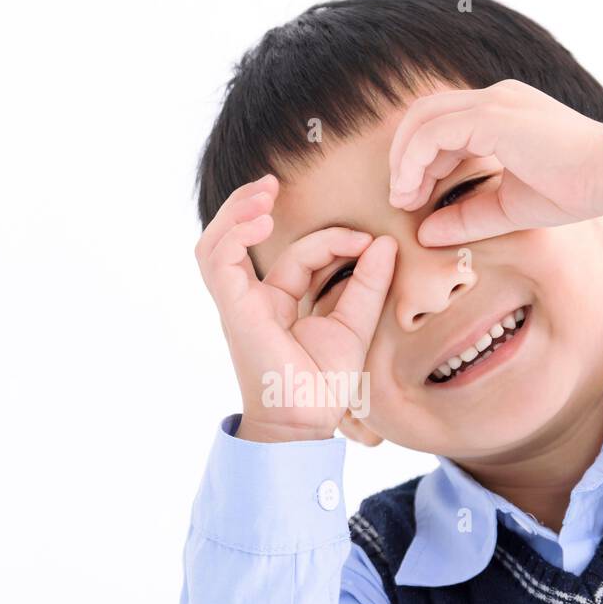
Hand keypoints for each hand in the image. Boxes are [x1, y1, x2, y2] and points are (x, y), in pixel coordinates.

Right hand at [195, 174, 396, 441]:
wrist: (307, 420)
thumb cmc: (324, 384)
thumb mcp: (355, 323)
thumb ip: (368, 284)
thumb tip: (385, 243)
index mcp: (279, 304)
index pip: (298, 256)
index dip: (332, 240)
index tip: (367, 242)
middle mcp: (253, 301)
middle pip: (242, 240)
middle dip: (252, 206)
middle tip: (274, 183)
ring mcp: (239, 305)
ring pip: (217, 245)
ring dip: (236, 212)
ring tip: (262, 192)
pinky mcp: (234, 309)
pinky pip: (217, 261)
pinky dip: (234, 234)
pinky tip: (259, 219)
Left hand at [387, 79, 602, 242]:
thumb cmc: (573, 190)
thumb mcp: (506, 208)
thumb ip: (465, 217)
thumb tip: (424, 233)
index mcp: (500, 113)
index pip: (441, 125)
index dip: (418, 161)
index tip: (412, 199)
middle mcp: (494, 99)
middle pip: (424, 114)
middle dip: (402, 156)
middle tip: (399, 199)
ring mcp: (493, 102)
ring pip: (423, 118)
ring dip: (404, 160)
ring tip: (403, 198)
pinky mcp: (493, 116)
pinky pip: (434, 132)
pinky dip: (415, 161)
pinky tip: (414, 191)